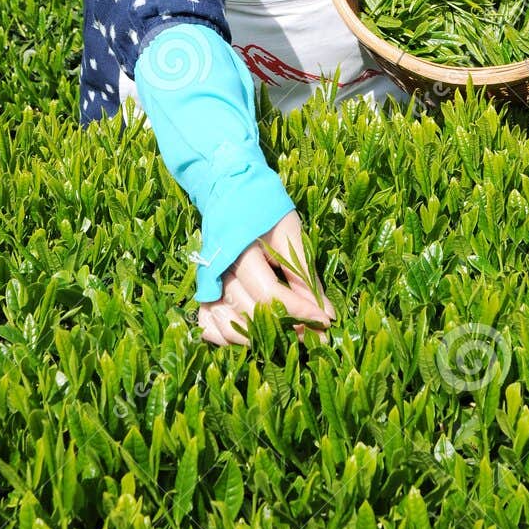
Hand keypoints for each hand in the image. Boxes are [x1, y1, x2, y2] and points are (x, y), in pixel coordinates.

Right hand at [197, 209, 336, 347]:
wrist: (229, 190)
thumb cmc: (263, 208)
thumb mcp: (289, 232)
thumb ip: (304, 272)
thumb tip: (326, 311)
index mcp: (239, 249)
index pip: (269, 292)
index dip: (299, 311)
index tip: (325, 321)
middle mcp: (218, 269)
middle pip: (249, 312)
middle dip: (286, 328)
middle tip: (314, 334)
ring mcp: (206, 281)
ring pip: (227, 323)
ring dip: (259, 337)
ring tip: (289, 337)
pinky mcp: (203, 289)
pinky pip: (208, 323)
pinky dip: (227, 337)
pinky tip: (252, 336)